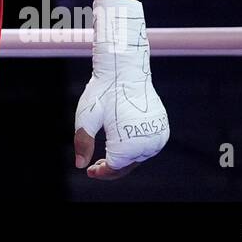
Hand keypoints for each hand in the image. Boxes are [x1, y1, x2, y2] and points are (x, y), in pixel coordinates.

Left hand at [73, 0, 169, 179]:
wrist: (125, 69)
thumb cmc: (103, 91)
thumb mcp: (86, 117)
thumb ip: (83, 142)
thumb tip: (80, 165)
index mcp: (129, 144)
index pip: (115, 168)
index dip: (101, 172)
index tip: (89, 171)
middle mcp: (149, 144)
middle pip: (127, 165)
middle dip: (110, 168)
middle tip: (94, 166)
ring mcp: (158, 136)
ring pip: (137, 157)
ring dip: (122, 159)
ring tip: (104, 157)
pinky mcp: (161, 128)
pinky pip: (146, 145)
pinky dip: (132, 149)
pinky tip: (120, 145)